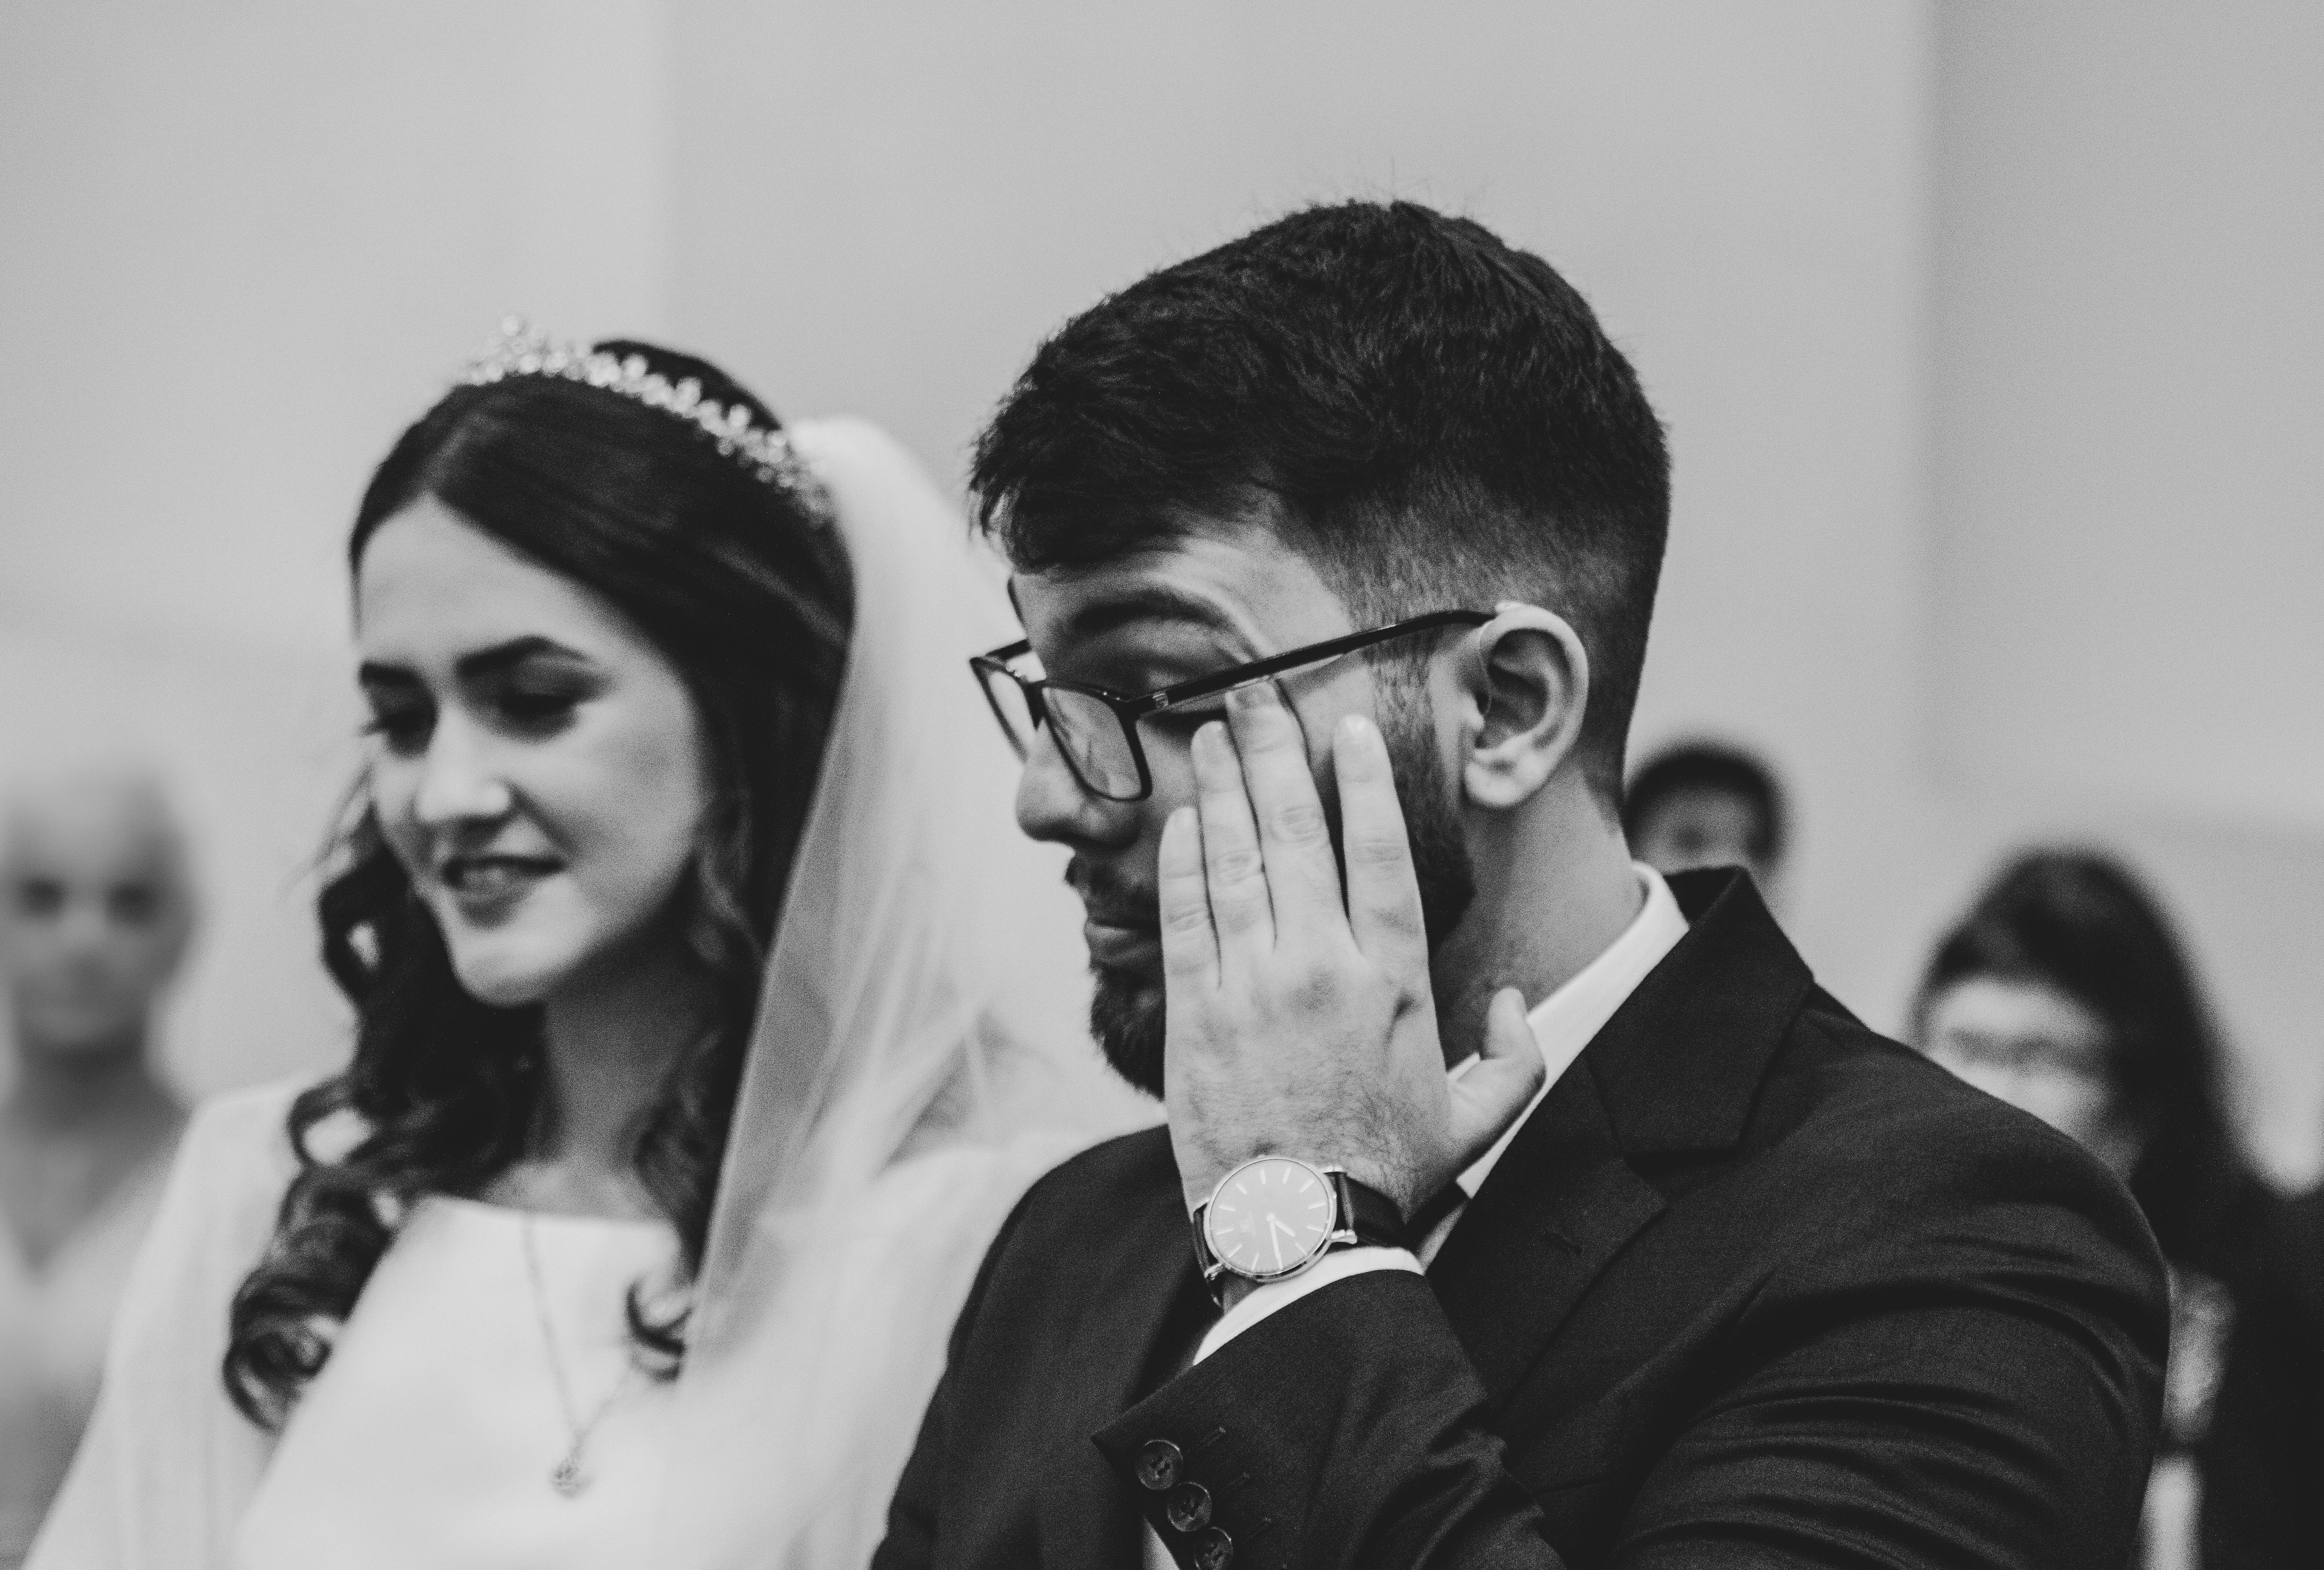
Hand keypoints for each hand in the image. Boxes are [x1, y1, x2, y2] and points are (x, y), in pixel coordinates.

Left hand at [1160, 682, 1544, 1215]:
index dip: (1363, 782)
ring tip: (1210, 733)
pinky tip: (1180, 819)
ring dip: (1220, 789)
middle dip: (1274, 755)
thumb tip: (1519, 1003)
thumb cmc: (1386, 1175)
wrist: (1300, 1235)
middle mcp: (1320, 968)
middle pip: (1294, 836)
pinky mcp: (1193, 1016)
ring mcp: (1250, 988)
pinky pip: (1184, 919)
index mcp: (1392, 982)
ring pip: (1233, 862)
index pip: (1379, 854)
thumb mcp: (1474, 1122)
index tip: (1348, 729)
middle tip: (1255, 695)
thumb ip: (1513, 1058)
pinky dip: (1180, 862)